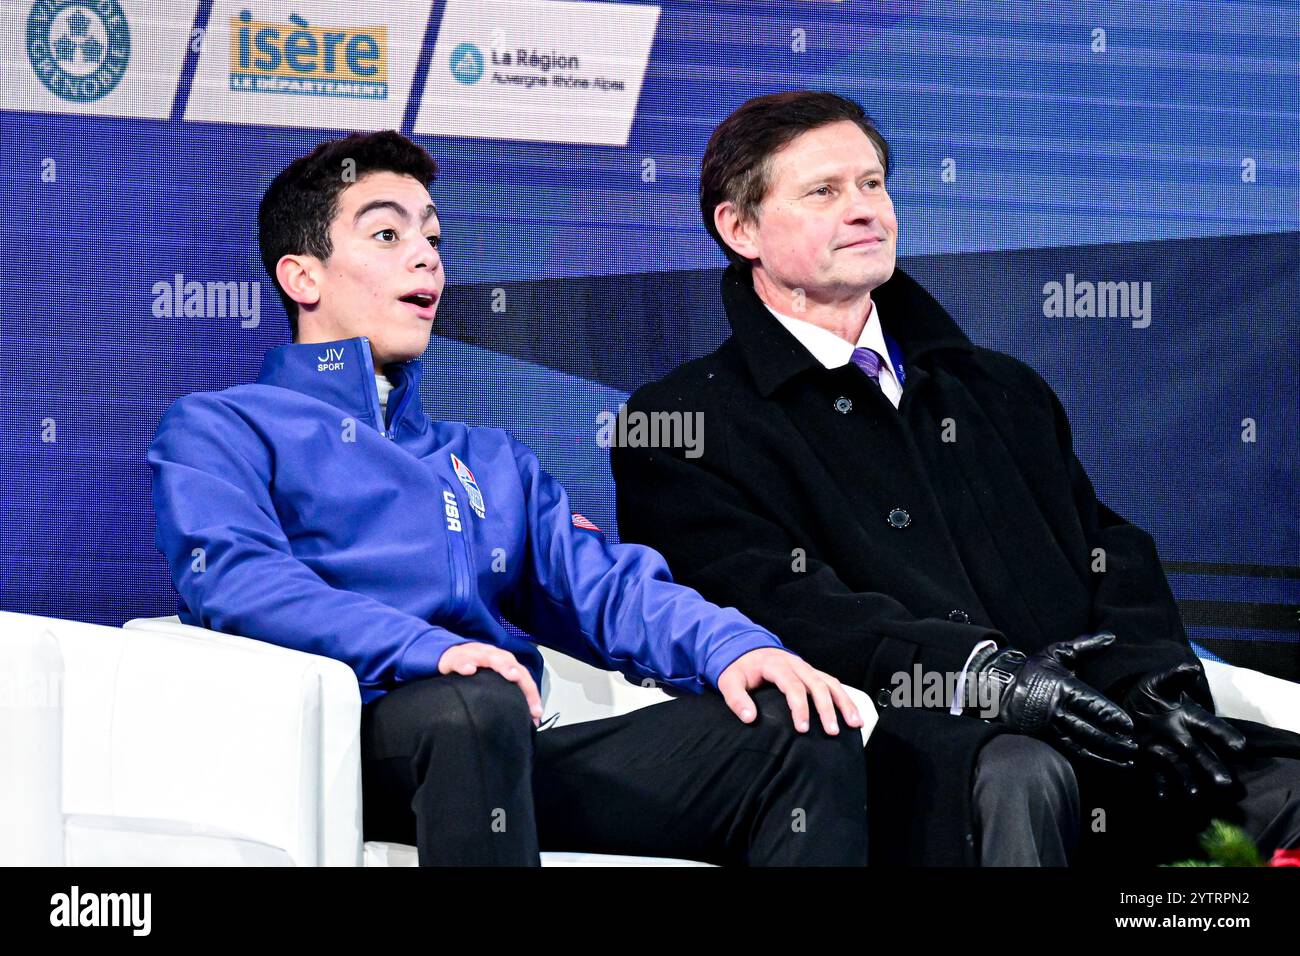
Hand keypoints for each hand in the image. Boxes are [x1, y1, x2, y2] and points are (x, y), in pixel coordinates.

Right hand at [438, 643, 543, 726]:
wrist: (449, 656)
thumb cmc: (476, 673)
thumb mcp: (493, 683)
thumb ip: (508, 698)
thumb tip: (527, 723)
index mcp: (504, 662)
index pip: (522, 675)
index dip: (531, 692)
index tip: (536, 712)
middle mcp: (492, 655)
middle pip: (509, 662)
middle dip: (519, 673)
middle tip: (524, 683)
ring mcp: (474, 654)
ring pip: (488, 656)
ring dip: (500, 664)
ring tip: (510, 675)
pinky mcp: (454, 658)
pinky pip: (459, 660)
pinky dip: (465, 664)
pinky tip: (469, 670)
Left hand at [717, 647, 862, 734]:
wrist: (746, 649)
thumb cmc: (740, 668)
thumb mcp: (729, 680)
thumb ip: (736, 698)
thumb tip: (749, 717)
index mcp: (777, 665)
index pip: (793, 686)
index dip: (799, 707)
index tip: (802, 729)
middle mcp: (796, 665)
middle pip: (817, 685)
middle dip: (827, 709)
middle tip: (832, 731)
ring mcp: (807, 668)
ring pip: (831, 683)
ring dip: (844, 703)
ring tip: (855, 724)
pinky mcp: (813, 673)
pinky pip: (834, 683)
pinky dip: (845, 698)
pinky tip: (854, 714)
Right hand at [977, 632, 1137, 767]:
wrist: (996, 687)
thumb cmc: (1031, 670)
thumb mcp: (1056, 653)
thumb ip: (1085, 645)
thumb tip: (1111, 637)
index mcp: (1063, 687)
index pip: (1093, 704)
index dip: (1112, 716)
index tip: (1129, 726)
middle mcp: (1056, 709)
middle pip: (1090, 729)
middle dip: (1115, 741)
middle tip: (1134, 747)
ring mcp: (1048, 727)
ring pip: (1082, 745)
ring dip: (1106, 755)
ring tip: (1126, 761)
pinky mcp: (1042, 739)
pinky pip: (1069, 752)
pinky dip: (1090, 760)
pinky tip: (1105, 764)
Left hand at [1123, 662, 1245, 801]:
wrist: (1126, 706)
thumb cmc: (1149, 692)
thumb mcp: (1159, 681)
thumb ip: (1175, 675)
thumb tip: (1191, 667)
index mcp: (1189, 717)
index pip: (1211, 727)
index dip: (1225, 736)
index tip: (1240, 747)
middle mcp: (1183, 737)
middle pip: (1201, 754)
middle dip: (1213, 767)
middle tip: (1226, 783)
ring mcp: (1167, 751)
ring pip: (1183, 768)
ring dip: (1189, 781)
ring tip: (1194, 794)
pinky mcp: (1150, 761)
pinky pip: (1158, 776)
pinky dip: (1161, 787)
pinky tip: (1163, 797)